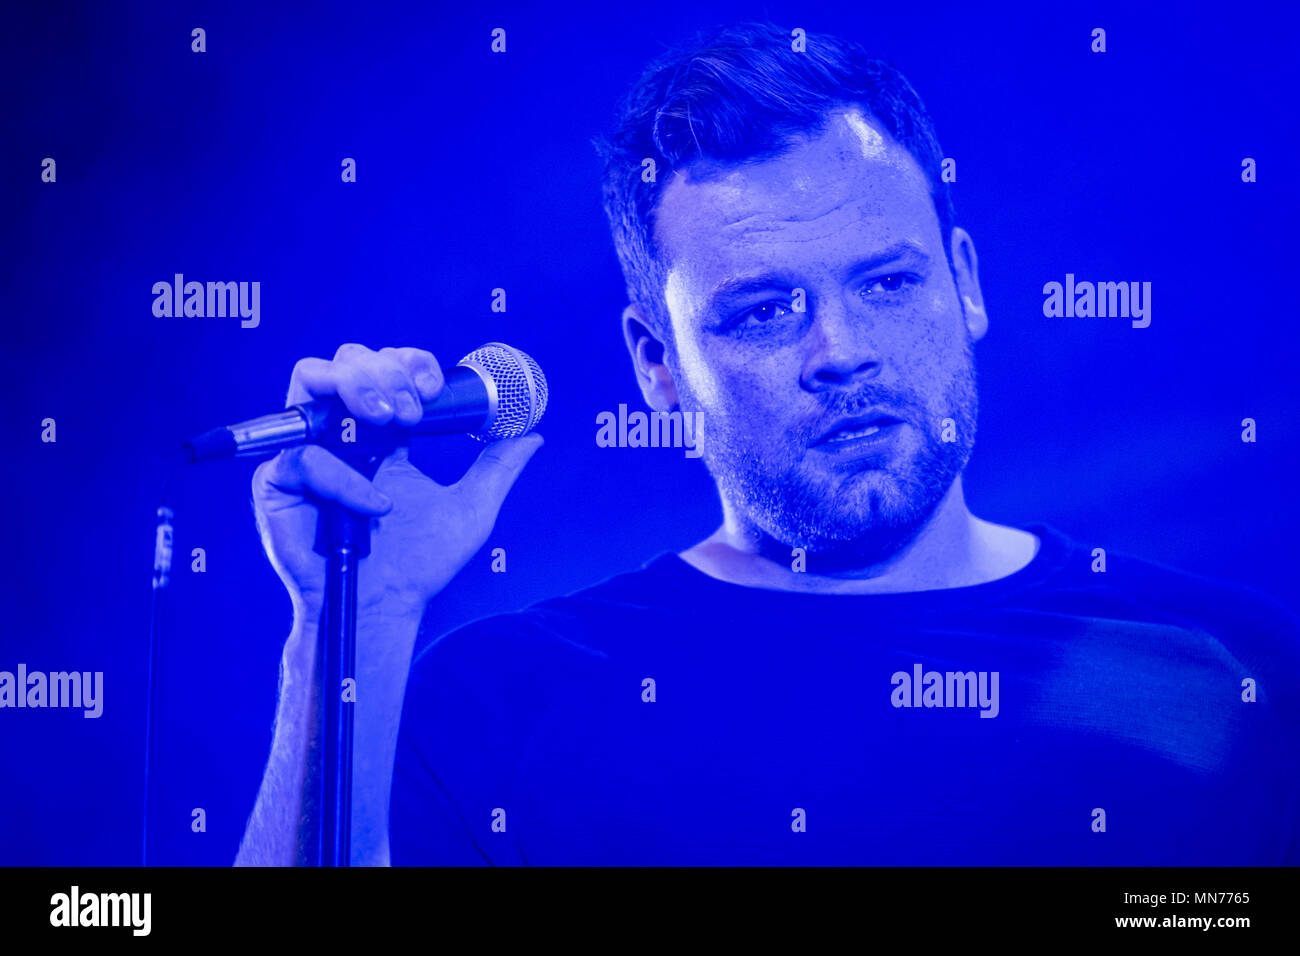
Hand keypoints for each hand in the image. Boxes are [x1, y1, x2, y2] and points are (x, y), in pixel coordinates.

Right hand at [251, 344, 542, 619]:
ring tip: (391, 420)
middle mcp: (340, 435)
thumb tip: (533, 434)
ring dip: (356, 385)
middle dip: (385, 370)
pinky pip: (305, 457)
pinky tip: (376, 506)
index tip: (436, 387)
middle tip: (415, 411)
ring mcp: (306, 453)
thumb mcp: (471, 509)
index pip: (386, 368)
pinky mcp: (277, 484)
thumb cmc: (418, 566)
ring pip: (310, 377)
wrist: (384, 608)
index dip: (409, 362)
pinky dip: (344, 477)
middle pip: (348, 359)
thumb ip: (497, 468)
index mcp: (381, 434)